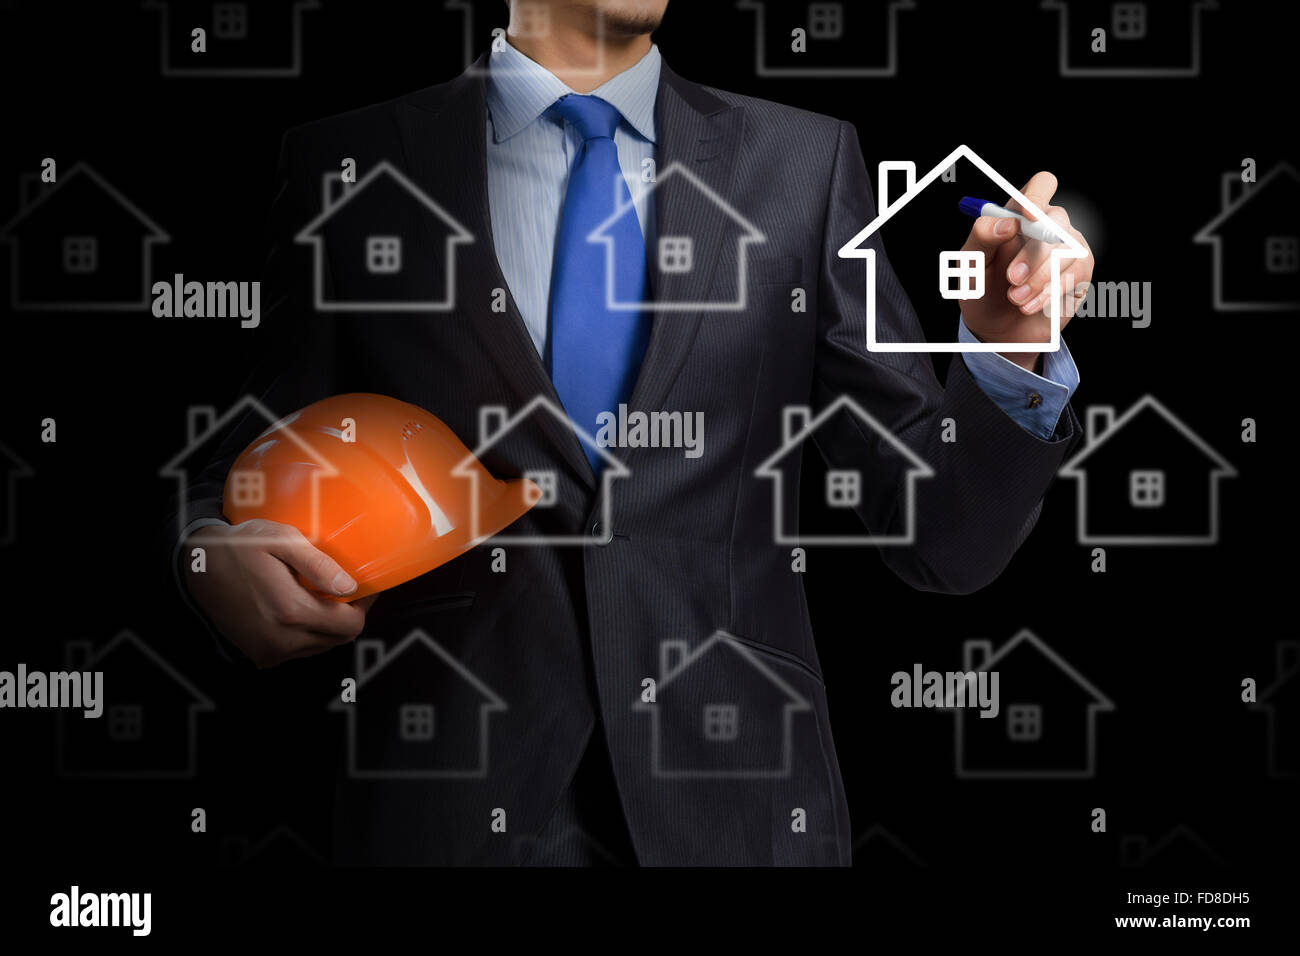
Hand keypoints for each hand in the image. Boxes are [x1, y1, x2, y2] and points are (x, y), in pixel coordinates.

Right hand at [183, 520, 376, 668]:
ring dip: (327, 626)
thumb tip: (350, 587)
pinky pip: (298, 651)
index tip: (365, 588)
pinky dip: (306, 634)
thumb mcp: (280, 541)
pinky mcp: (259, 654)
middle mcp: (282, 640)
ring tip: (319, 597)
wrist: (197, 566)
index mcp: (291, 612)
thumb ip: (318, 565)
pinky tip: (298, 610)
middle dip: (348, 616)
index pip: (350, 625)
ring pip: (320, 646)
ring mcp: (269, 651)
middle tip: (345, 590)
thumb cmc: (240, 546)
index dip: (364, 606)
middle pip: (338, 639)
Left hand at [957, 171, 1093, 370]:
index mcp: (1021, 215)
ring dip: (1038, 279)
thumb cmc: (983, 290)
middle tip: (1012, 278)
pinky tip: (1031, 305)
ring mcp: (1069, 247)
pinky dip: (1050, 292)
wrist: (997, 329)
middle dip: (1033, 254)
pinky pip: (1077, 273)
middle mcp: (1049, 226)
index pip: (1042, 185)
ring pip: (1067, 250)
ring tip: (1015, 299)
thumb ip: (982, 236)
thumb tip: (1007, 222)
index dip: (1037, 196)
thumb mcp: (971, 263)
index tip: (1026, 217)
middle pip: (1056, 220)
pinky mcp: (1081, 271)